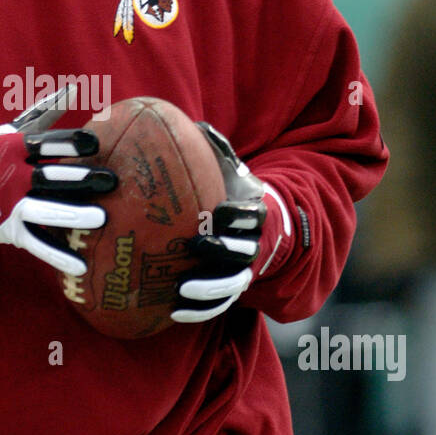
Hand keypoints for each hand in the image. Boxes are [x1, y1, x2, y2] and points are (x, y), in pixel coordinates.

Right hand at [0, 86, 116, 275]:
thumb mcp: (7, 131)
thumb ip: (43, 112)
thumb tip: (73, 88)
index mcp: (13, 148)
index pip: (45, 143)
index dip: (69, 142)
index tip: (95, 142)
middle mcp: (13, 176)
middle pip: (51, 177)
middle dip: (82, 179)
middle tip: (113, 181)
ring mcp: (10, 205)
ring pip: (46, 210)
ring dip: (74, 215)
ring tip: (102, 218)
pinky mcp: (9, 231)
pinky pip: (38, 245)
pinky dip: (59, 257)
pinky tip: (82, 267)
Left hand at [170, 122, 266, 322]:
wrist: (262, 229)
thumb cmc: (235, 193)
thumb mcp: (232, 170)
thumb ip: (216, 149)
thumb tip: (193, 123)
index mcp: (255, 214)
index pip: (251, 216)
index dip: (238, 215)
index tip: (218, 211)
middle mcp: (253, 245)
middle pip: (243, 252)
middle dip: (223, 250)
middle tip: (196, 244)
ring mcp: (244, 271)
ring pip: (231, 284)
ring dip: (209, 287)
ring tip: (182, 287)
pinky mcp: (233, 291)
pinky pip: (218, 306)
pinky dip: (199, 311)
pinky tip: (173, 312)